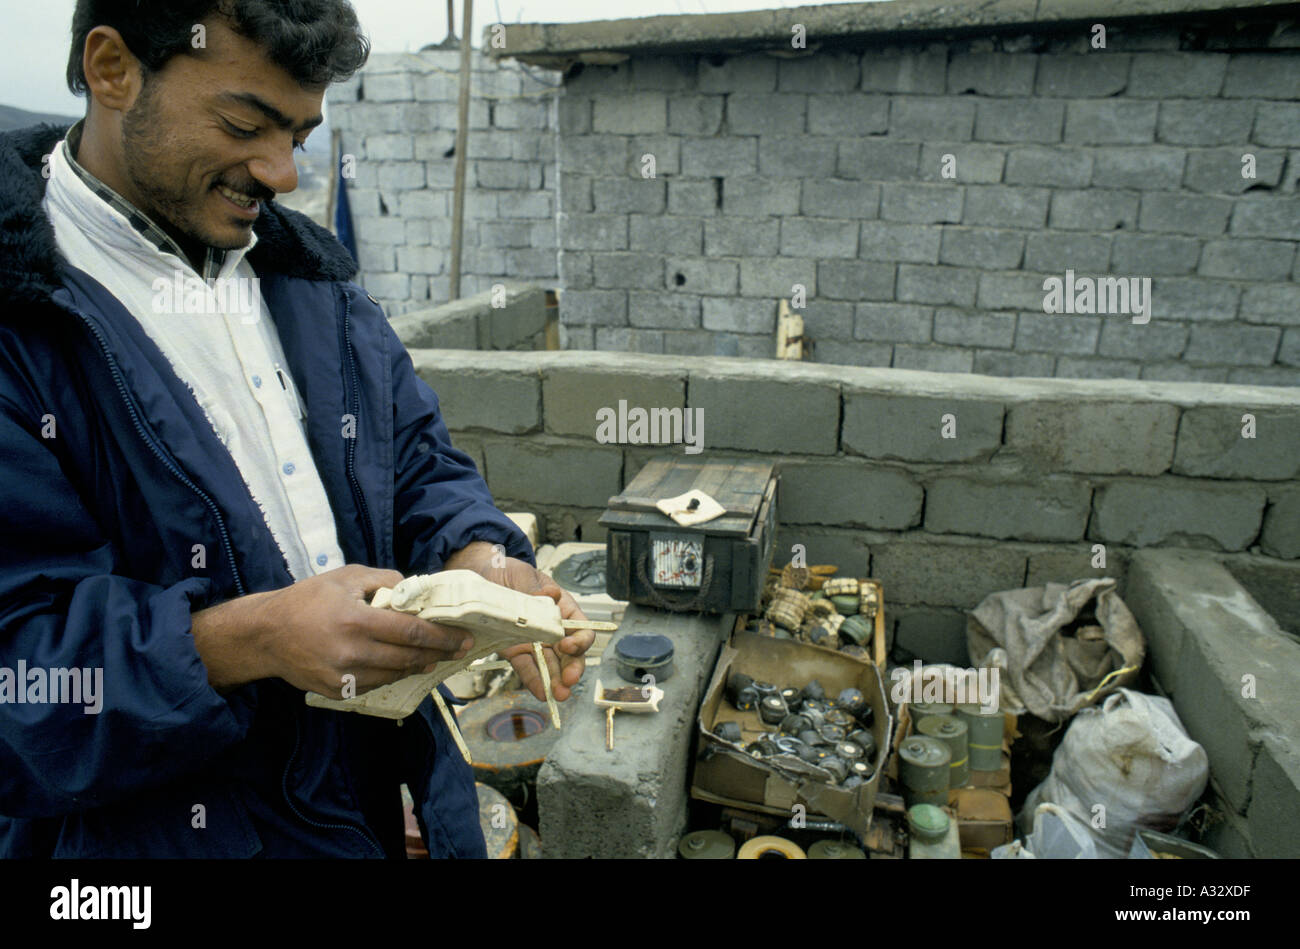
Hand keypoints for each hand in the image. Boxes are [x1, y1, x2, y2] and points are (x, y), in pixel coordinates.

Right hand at [192, 564, 474, 696]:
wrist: (266, 634)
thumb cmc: (308, 599)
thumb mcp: (346, 577)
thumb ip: (385, 580)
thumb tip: (417, 590)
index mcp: (356, 620)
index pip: (411, 632)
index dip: (442, 636)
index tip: (463, 636)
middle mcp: (352, 651)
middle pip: (409, 658)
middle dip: (440, 653)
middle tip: (461, 649)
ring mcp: (344, 675)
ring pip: (395, 674)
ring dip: (419, 666)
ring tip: (436, 656)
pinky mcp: (337, 691)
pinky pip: (376, 684)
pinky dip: (394, 675)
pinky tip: (405, 666)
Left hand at [445, 542, 594, 701]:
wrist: (480, 576)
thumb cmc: (508, 572)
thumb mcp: (523, 575)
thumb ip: (535, 588)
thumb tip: (551, 595)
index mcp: (561, 608)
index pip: (581, 628)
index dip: (580, 640)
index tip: (568, 646)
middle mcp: (551, 628)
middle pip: (570, 653)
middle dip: (572, 668)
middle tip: (569, 680)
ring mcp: (534, 641)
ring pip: (551, 665)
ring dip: (556, 681)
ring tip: (559, 696)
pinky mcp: (515, 650)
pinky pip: (527, 668)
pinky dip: (535, 681)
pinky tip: (542, 694)